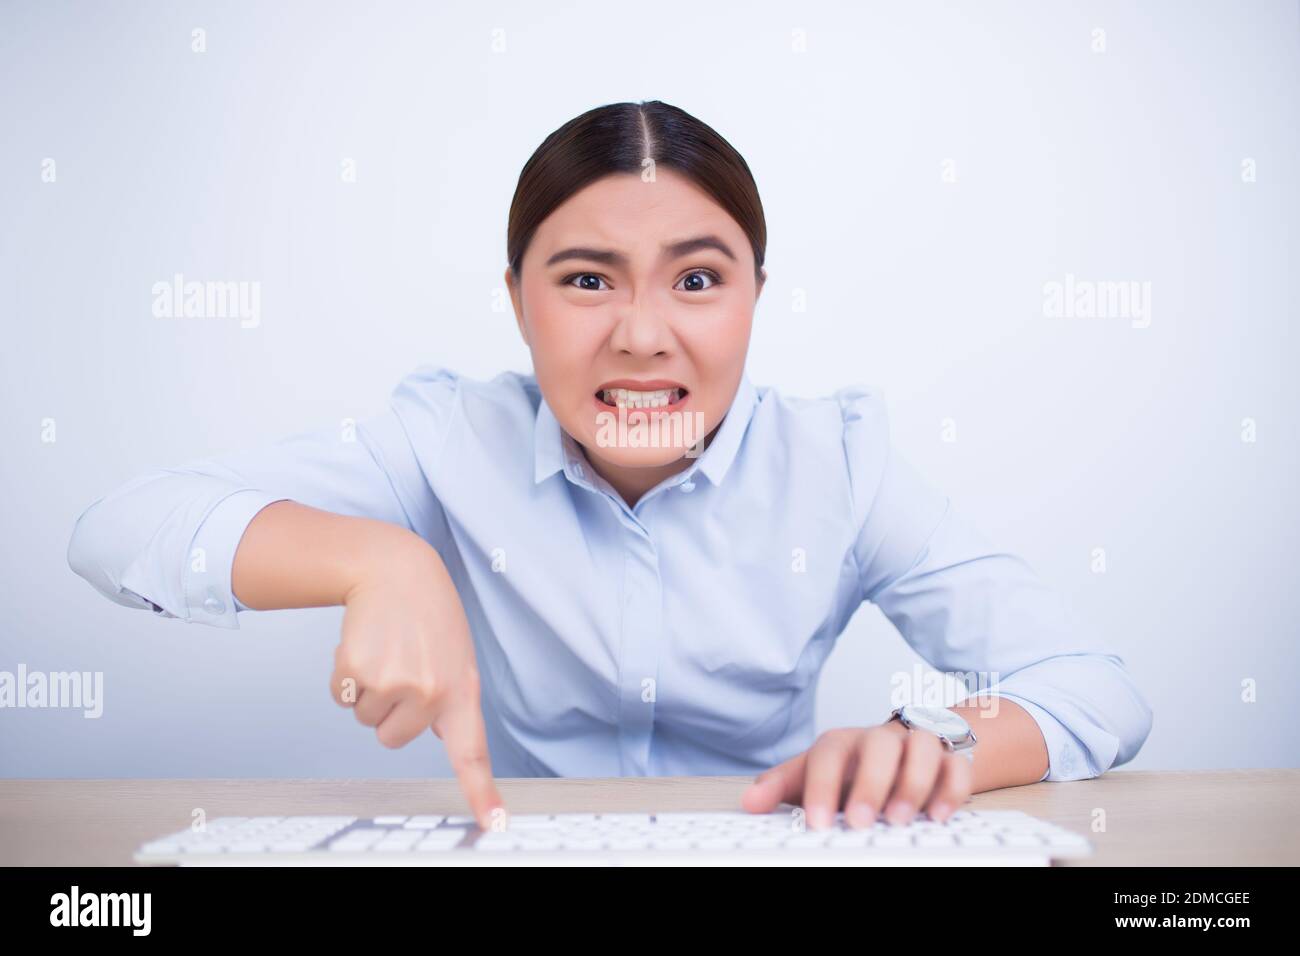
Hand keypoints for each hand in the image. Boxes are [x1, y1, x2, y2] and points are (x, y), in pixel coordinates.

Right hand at [329, 536, 504, 828]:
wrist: (395, 569)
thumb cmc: (428, 615)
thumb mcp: (457, 658)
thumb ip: (452, 701)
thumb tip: (441, 736)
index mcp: (461, 692)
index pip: (472, 753)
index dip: (482, 793)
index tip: (494, 825)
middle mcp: (430, 694)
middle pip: (391, 738)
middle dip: (389, 708)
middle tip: (402, 664)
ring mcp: (394, 683)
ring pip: (364, 718)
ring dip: (368, 688)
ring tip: (387, 649)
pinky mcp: (358, 671)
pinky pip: (341, 697)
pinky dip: (344, 675)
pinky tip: (365, 643)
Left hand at [740, 721, 971, 828]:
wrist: (896, 752)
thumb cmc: (849, 770)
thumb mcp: (811, 776)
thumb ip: (782, 789)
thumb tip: (749, 804)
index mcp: (842, 742)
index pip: (828, 755)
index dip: (822, 788)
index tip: (819, 823)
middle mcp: (880, 739)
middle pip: (879, 745)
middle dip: (871, 784)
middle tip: (862, 823)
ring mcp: (917, 745)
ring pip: (923, 747)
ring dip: (913, 783)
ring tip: (900, 821)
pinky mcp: (950, 759)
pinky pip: (957, 765)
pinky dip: (951, 789)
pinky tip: (938, 817)